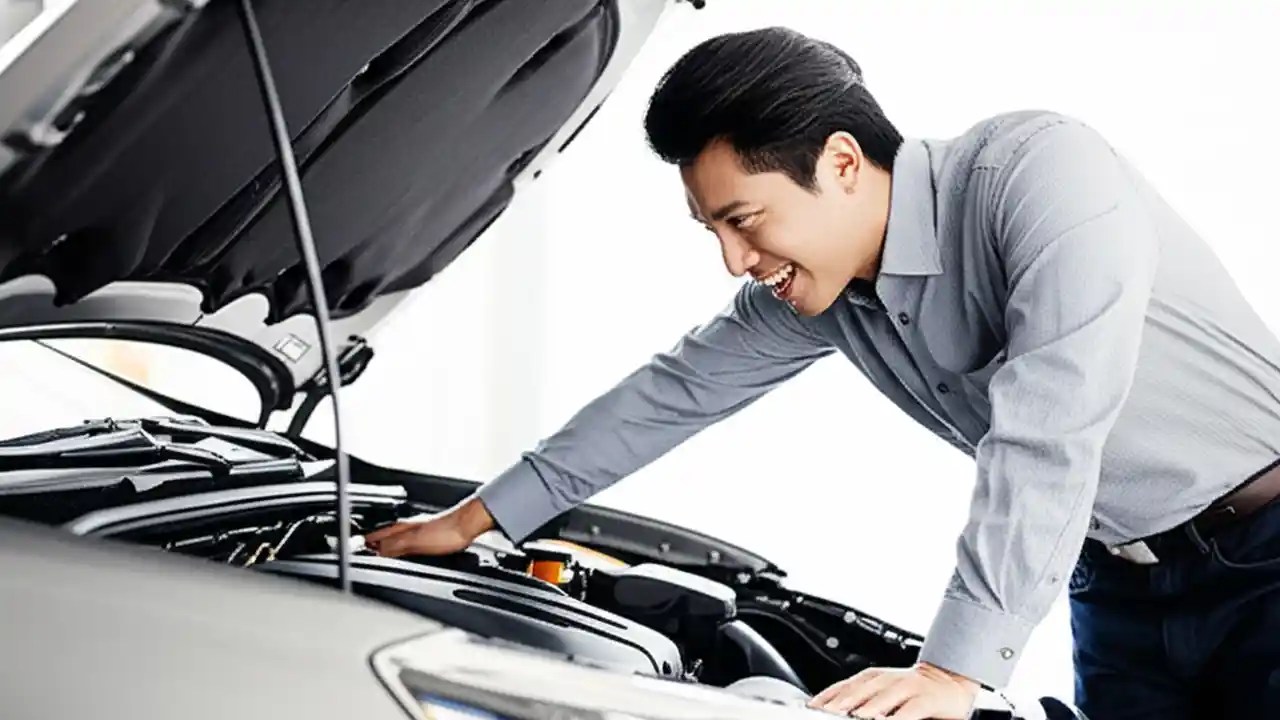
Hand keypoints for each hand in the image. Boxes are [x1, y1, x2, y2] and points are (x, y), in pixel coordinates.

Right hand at [366, 497, 493, 557]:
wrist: (469, 525)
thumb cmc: (447, 532)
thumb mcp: (415, 542)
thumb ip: (394, 546)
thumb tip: (376, 551)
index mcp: (402, 527)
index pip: (377, 535)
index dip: (365, 542)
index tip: (354, 547)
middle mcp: (409, 527)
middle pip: (385, 534)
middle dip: (373, 541)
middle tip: (362, 549)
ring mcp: (420, 530)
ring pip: (396, 536)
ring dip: (386, 543)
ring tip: (378, 550)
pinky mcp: (432, 535)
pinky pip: (409, 540)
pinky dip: (400, 545)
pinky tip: (404, 549)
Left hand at [807, 662, 978, 718]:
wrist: (949, 681)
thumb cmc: (911, 691)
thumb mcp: (882, 690)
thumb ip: (860, 698)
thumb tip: (831, 707)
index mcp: (874, 677)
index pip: (845, 685)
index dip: (828, 696)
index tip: (811, 707)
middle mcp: (889, 679)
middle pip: (861, 690)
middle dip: (842, 702)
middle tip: (825, 712)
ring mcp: (908, 688)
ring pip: (884, 697)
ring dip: (868, 707)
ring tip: (854, 717)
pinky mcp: (927, 700)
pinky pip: (910, 710)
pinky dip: (898, 717)